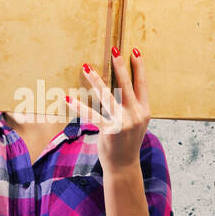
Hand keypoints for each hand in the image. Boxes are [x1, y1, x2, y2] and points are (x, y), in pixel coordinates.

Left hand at [68, 47, 150, 172]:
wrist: (124, 166)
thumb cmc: (128, 142)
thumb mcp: (136, 123)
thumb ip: (133, 107)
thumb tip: (123, 88)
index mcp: (144, 111)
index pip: (142, 84)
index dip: (139, 67)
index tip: (134, 51)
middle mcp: (136, 114)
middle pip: (126, 85)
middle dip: (120, 66)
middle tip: (114, 50)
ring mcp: (123, 122)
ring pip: (107, 96)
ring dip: (96, 80)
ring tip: (86, 67)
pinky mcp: (109, 130)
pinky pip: (92, 115)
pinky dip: (80, 107)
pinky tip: (69, 98)